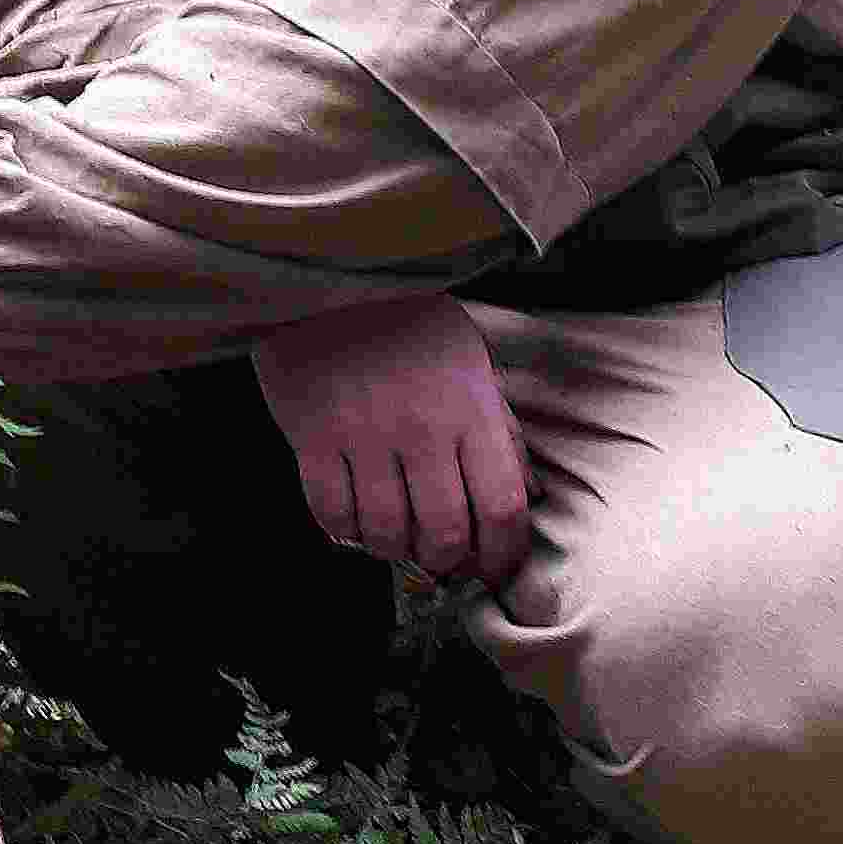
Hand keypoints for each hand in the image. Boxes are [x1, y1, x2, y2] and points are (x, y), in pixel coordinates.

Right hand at [247, 295, 528, 587]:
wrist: (330, 274)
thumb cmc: (410, 323)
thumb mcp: (471, 364)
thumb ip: (499, 431)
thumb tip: (529, 494)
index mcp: (471, 408)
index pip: (501, 506)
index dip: (502, 554)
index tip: (494, 568)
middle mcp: (421, 426)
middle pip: (444, 533)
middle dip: (447, 562)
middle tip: (441, 560)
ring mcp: (363, 433)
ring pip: (384, 531)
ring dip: (393, 550)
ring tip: (395, 539)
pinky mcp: (312, 436)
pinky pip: (330, 511)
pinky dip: (343, 530)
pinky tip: (352, 518)